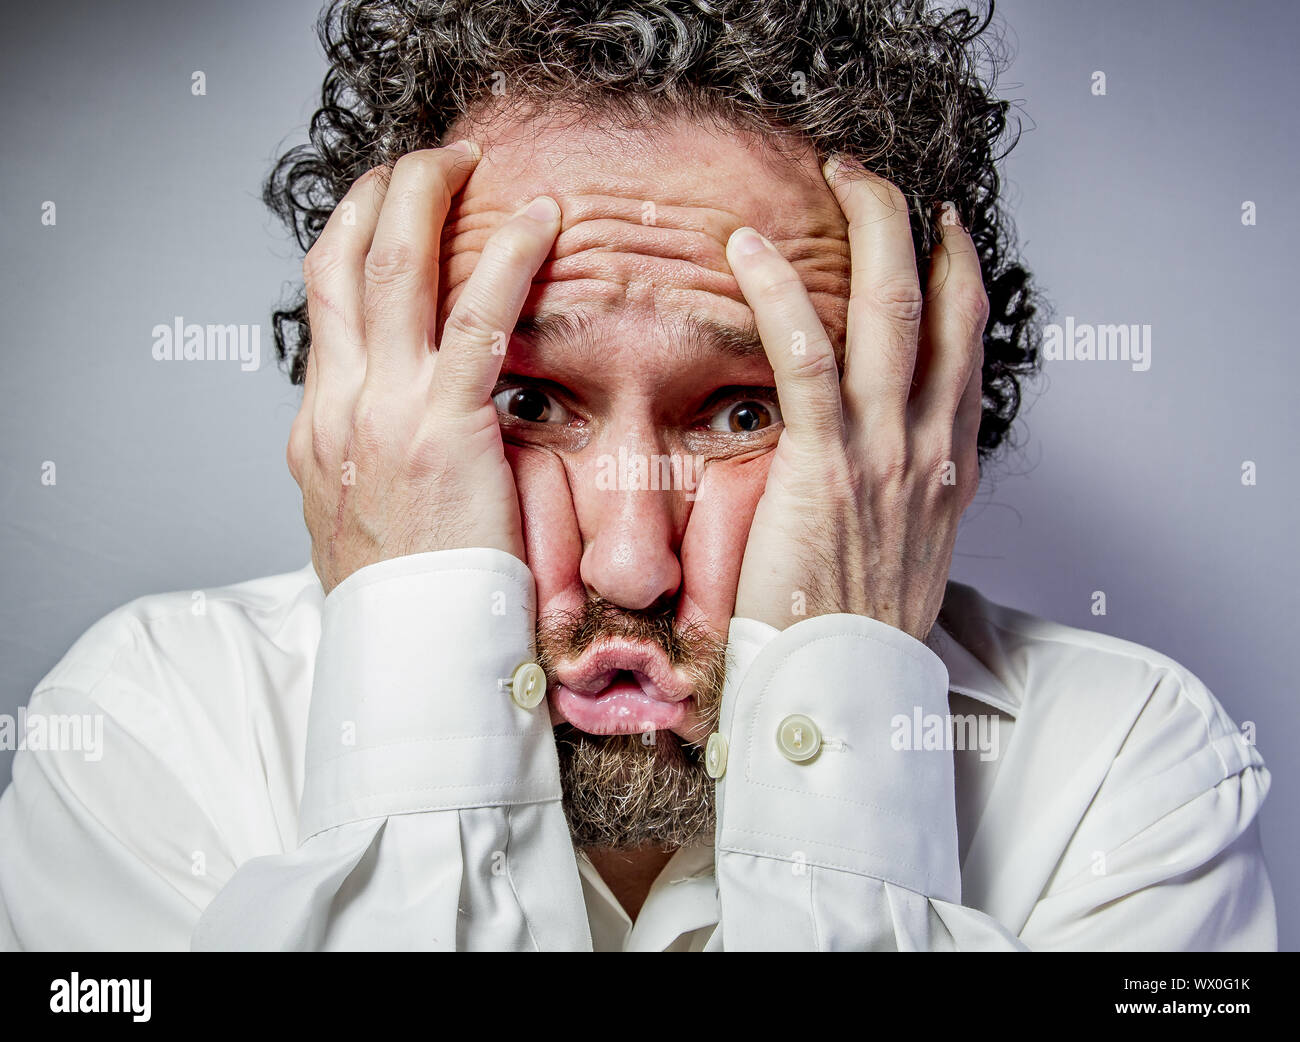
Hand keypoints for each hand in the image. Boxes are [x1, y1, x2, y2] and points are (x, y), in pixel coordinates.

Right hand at [286, 141, 562, 593]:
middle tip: (423, 164)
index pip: (324, 307)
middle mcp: (338, 407)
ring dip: (427, 196)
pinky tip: (540, 221)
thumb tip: (399, 444)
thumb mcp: (362, 527)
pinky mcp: (442, 429)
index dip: (351, 243)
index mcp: (318, 430)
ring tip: (466, 161)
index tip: (386, 213)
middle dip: (378, 196)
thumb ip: (372, 469)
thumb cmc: (406, 603)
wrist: (411, 658)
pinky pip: (476, 320)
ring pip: (392, 267)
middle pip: (340, 263)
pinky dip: (508, 258)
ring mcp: (383, 412)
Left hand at [726, 157, 986, 641]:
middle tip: (876, 179)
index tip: (941, 234)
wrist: (844, 696)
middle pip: (941, 305)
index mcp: (947, 468)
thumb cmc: (854, 633)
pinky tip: (751, 250)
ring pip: (892, 308)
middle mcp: (930, 449)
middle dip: (913, 226)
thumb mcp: (901, 559)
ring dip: (867, 227)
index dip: (959, 277)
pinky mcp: (826, 467)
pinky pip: (808, 357)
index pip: (965, 349)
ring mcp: (886, 454)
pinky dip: (781, 293)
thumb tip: (870, 468)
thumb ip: (895, 499)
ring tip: (834, 175)